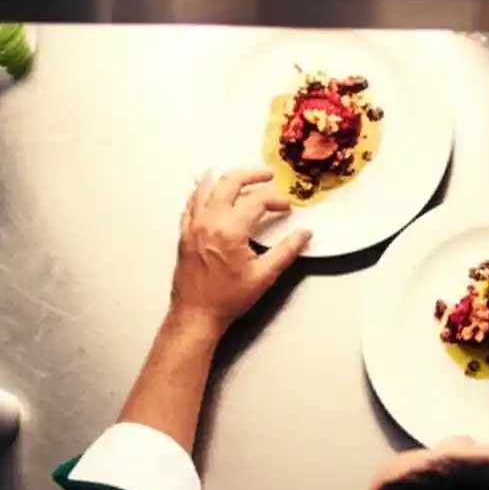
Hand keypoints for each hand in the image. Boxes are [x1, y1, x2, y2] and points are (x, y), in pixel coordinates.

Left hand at [169, 168, 310, 334]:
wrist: (196, 313)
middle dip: (250, 175)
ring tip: (236, 175)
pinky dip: (201, 193)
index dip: (275, 200)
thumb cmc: (228, 298)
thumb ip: (287, 251)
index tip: (286, 207)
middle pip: (229, 183)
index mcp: (230, 230)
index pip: (257, 201)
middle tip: (265, 176)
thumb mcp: (264, 276)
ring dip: (224, 178)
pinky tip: (207, 192)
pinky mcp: (184, 234)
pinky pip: (191, 204)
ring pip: (206, 189)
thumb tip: (304, 234)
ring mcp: (193, 226)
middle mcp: (209, 222)